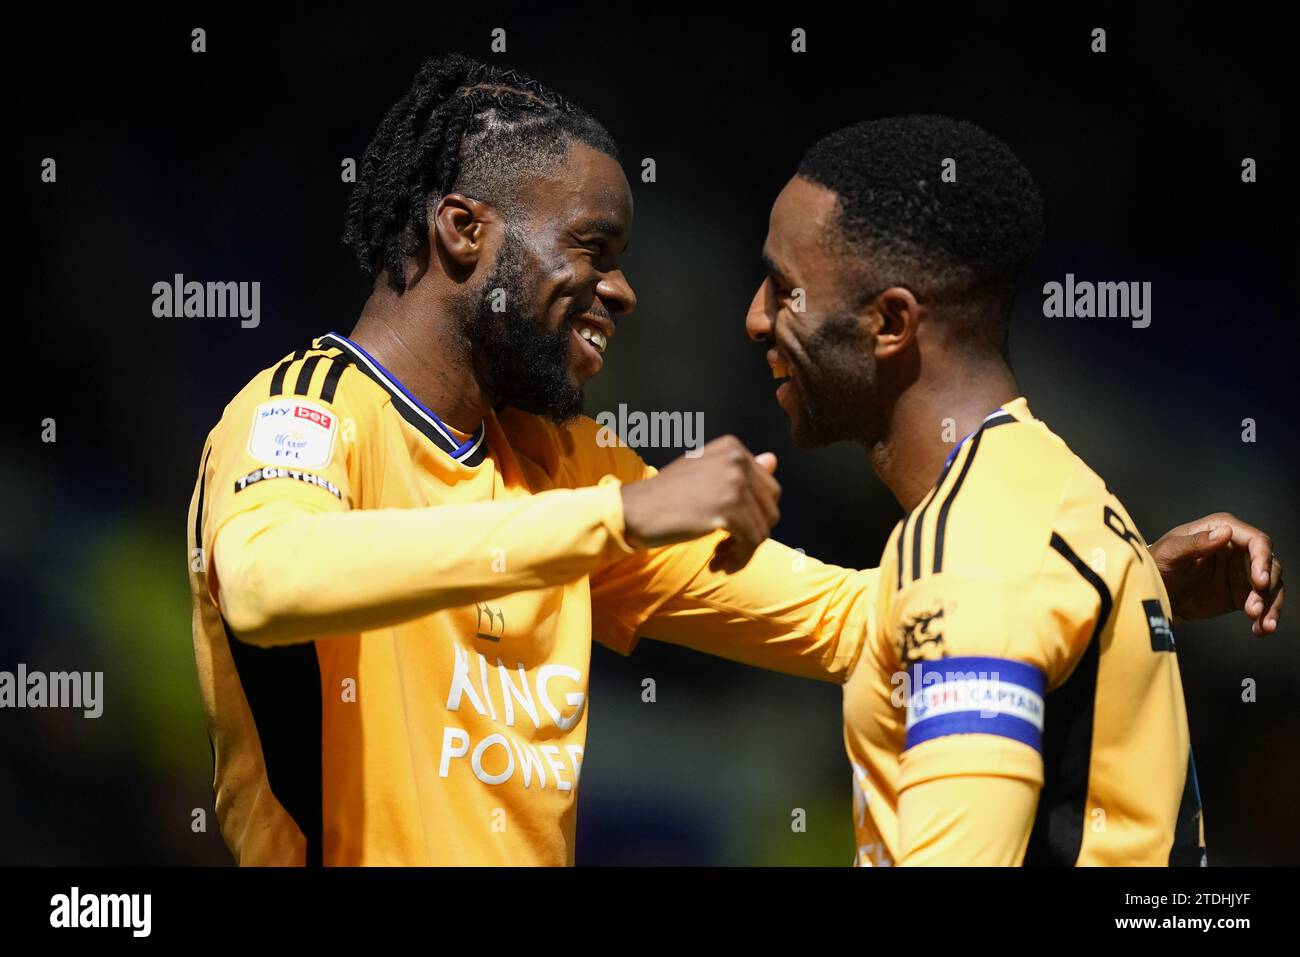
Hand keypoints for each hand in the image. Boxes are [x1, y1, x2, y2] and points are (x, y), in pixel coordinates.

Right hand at [620, 436, 779, 571]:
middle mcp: (737, 460)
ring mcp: (733, 483)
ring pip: (762, 529)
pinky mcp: (728, 508)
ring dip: (743, 551)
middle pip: (770, 509)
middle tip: (726, 549)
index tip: (733, 532)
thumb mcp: (704, 474)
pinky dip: (739, 559)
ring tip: (720, 559)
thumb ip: (739, 470)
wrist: (635, 510)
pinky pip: (751, 543)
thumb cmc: (666, 495)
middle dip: (752, 534)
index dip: (754, 516)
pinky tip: (719, 564)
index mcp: (732, 447)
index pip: (767, 487)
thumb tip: (773, 460)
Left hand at [1149, 512, 1283, 634]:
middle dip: (1267, 588)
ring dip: (1271, 605)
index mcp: (1221, 530)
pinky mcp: (1242, 593)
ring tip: (1263, 625)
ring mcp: (1241, 572)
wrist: (1152, 592)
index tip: (1260, 582)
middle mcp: (1237, 548)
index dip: (1262, 560)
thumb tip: (1225, 532)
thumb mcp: (1169, 552)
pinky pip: (1263, 603)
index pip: (1255, 541)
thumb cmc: (1156, 564)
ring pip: (1271, 586)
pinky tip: (1261, 630)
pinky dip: (1266, 617)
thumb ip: (1195, 542)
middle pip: (1269, 565)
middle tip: (1255, 609)